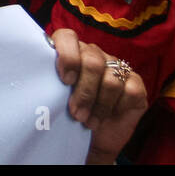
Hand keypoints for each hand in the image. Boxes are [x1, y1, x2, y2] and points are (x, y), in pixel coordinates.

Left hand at [51, 29, 147, 164]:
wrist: (93, 139)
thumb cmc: (69, 115)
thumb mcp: (55, 99)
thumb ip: (50, 84)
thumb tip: (38, 83)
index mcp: (70, 51)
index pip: (67, 37)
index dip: (67, 56)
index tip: (65, 80)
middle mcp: (94, 54)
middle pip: (92, 61)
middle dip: (84, 92)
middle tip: (76, 113)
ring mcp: (116, 67)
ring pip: (111, 80)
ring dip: (99, 106)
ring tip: (88, 122)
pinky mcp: (136, 83)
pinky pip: (130, 91)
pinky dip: (117, 107)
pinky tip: (108, 116)